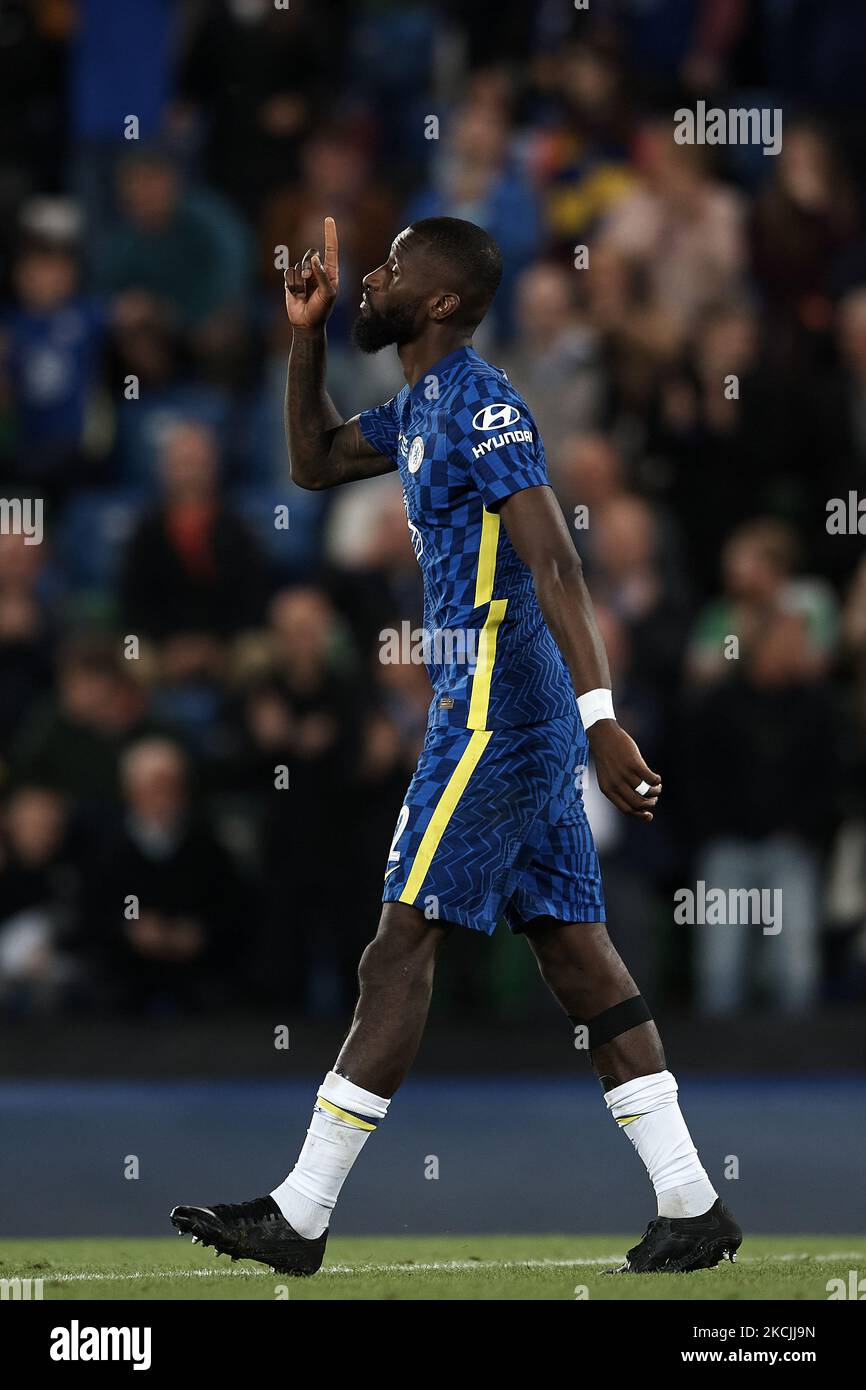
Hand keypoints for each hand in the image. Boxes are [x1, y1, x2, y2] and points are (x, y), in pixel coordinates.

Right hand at [284, 216, 338, 330]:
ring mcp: (303, 274)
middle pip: (310, 255)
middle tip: (308, 281)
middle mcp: (317, 270)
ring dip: (299, 281)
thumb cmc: (321, 310)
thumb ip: (323, 275)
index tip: (328, 219)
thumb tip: (315, 258)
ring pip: (298, 265)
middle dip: (307, 268)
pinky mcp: (291, 279)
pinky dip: (292, 285)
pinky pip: (288, 273)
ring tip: (303, 294)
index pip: (331, 248)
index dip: (329, 233)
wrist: (306, 324)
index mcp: (330, 271)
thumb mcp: (328, 294)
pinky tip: (296, 295)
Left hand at [588, 720, 661, 821]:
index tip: (649, 815)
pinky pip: (651, 778)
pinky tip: (657, 778)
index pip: (626, 810)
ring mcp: (625, 774)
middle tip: (654, 798)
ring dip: (656, 791)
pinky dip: (657, 780)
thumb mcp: (608, 776)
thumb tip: (638, 803)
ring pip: (646, 791)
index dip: (640, 815)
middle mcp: (616, 784)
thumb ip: (618, 789)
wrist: (603, 736)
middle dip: (650, 804)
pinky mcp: (634, 763)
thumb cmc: (607, 757)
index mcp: (608, 790)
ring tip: (658, 787)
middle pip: (638, 803)